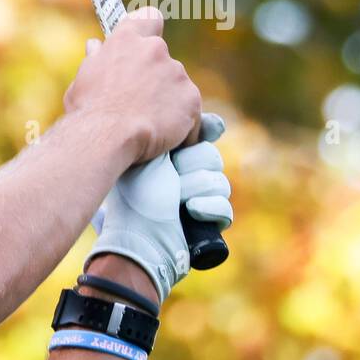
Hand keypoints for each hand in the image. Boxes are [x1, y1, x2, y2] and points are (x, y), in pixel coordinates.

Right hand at [63, 6, 203, 167]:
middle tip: (137, 101)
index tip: (143, 44)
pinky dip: (181, 124)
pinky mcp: (191, 98)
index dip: (149, 30)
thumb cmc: (88, 110)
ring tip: (147, 124)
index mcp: (125, 40)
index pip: (148, 18)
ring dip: (167, 101)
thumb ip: (96, 60)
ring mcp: (176, 73)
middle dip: (154, 77)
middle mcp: (155, 49)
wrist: (106, 137)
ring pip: (176, 86)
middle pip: (162, 60)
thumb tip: (95, 46)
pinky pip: (189, 112)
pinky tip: (164, 138)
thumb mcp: (82, 80)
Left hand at [87, 113, 232, 302]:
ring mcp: (196, 202)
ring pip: (220, 183)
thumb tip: (215, 123)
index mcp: (167, 159)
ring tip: (175, 199)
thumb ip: (175, 136)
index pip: (201, 138)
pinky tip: (192, 210)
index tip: (208, 131)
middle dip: (192, 165)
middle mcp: (183, 178)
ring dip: (195, 188)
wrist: (134, 236)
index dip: (205, 133)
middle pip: (211, 157)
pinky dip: (209, 208)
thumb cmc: (134, 194)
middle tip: (172, 174)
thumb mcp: (151, 157)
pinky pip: (225, 209)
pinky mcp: (207, 226)